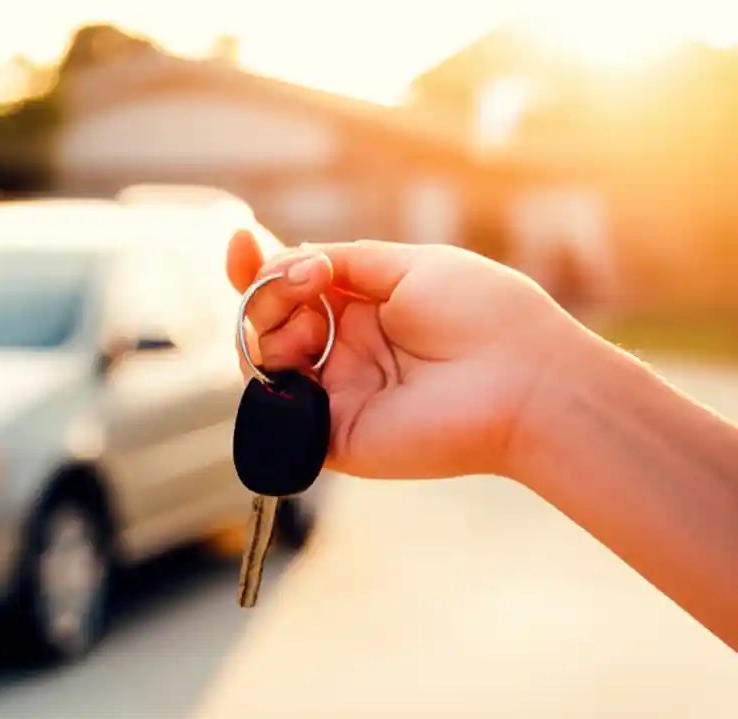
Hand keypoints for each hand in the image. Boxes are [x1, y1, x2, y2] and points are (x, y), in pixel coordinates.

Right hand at [227, 231, 585, 479]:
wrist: (524, 380)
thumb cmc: (484, 315)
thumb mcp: (408, 265)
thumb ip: (342, 261)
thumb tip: (289, 261)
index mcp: (364, 311)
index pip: (292, 290)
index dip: (259, 268)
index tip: (240, 239)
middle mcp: (343, 352)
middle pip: (266, 319)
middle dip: (267, 290)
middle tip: (305, 281)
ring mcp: (333, 393)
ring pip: (260, 357)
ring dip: (270, 323)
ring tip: (310, 318)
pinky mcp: (328, 434)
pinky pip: (273, 406)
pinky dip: (269, 371)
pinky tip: (302, 348)